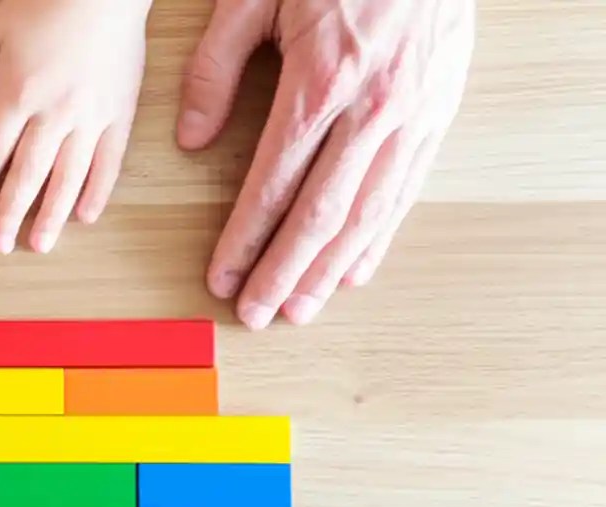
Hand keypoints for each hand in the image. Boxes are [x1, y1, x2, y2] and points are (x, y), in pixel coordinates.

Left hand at [0, 0, 151, 253]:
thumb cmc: (47, 3)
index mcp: (17, 93)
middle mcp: (54, 113)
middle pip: (27, 175)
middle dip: (9, 214)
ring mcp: (90, 118)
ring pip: (67, 178)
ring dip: (51, 216)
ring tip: (38, 245)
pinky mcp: (120, 115)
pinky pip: (109, 163)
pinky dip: (97, 193)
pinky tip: (84, 217)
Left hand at [178, 0, 475, 327]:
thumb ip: (215, 68)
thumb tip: (191, 139)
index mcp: (319, 82)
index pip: (272, 185)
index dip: (244, 240)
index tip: (221, 278)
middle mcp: (370, 110)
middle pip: (319, 214)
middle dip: (282, 273)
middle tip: (254, 315)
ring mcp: (411, 117)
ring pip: (366, 215)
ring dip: (328, 271)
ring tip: (299, 310)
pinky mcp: (439, 116)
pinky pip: (406, 193)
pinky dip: (379, 240)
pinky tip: (353, 273)